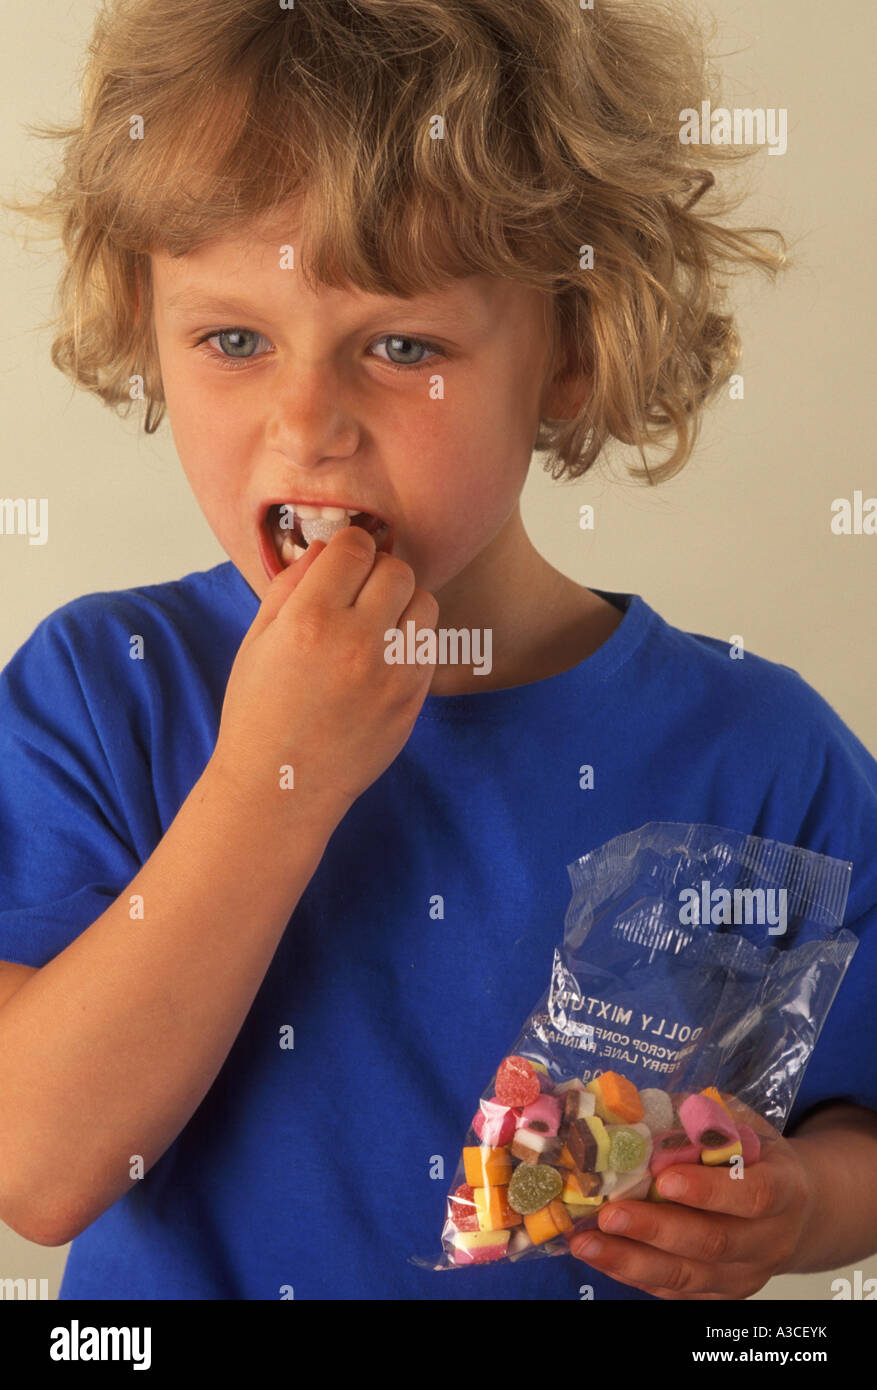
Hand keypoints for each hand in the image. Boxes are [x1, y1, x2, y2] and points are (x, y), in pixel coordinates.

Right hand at [212, 528, 438, 815]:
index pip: (355, 547)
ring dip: (402, 605)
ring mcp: (391, 671)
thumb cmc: (260, 711)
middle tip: (359, 593)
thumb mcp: (258, 639)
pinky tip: (382, 658)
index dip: (349, 547)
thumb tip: (326, 547)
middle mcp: (356, 640)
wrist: (282, 784)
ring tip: (376, 625)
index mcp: (309, 618)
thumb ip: (291, 584)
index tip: (342, 560)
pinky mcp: (412, 698)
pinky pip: (428, 645)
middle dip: (378, 572)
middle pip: (397, 570)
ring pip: (424, 602)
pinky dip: (410, 642)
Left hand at [567, 1106, 817, 1298]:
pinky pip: (676, 1291)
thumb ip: (699, 1118)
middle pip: (713, 1243)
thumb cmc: (755, 1155)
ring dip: (632, 1260)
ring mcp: (745, 1274)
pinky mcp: (720, 1293)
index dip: (708, 1191)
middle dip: (655, 1230)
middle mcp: (769, 1240)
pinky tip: (600, 1255)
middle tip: (609, 1214)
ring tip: (585, 1242)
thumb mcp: (741, 1123)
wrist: (793, 1210)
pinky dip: (634, 1273)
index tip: (664, 1180)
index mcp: (784, 1189)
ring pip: (688, 1276)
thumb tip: (635, 1106)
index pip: (752, 1196)